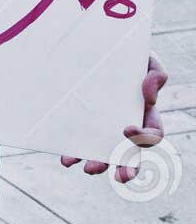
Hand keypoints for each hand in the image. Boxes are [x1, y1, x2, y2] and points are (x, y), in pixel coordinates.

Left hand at [60, 53, 166, 180]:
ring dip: (99, 163)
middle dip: (127, 166)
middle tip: (120, 176)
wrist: (95, 46)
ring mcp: (103, 124)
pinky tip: (67, 158)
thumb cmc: (126, 56)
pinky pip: (81, 140)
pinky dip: (75, 152)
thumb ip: (156, 73)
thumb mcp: (145, 58)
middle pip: (131, 151)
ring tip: (88, 169)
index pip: (152, 132)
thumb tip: (150, 94)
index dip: (144, 137)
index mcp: (143, 111)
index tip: (126, 130)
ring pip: (105, 152)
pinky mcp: (83, 121)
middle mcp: (125, 122)